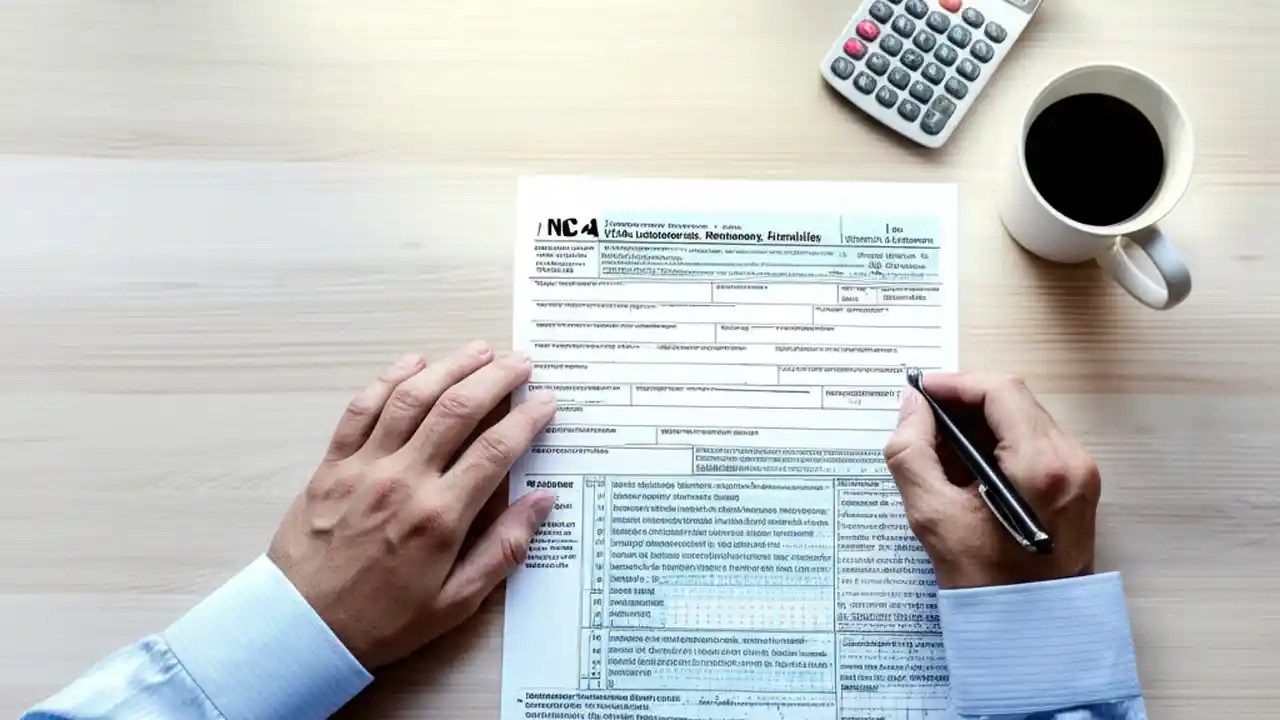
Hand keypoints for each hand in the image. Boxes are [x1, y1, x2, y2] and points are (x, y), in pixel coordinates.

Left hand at [267, 343, 556, 668]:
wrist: (300, 628)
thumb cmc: (381, 622)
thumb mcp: (455, 602)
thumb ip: (503, 549)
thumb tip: (542, 502)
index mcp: (440, 516)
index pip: (496, 449)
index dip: (527, 418)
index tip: (546, 401)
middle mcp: (404, 481)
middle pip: (458, 409)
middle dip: (496, 378)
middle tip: (521, 362)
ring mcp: (364, 468)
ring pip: (413, 398)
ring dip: (450, 367)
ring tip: (478, 351)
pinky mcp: (332, 466)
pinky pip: (363, 409)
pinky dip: (390, 380)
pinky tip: (413, 364)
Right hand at [883, 373, 1099, 589]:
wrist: (1033, 632)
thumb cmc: (987, 584)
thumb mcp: (933, 517)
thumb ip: (912, 453)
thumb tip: (911, 409)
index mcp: (1041, 465)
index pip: (1000, 391)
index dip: (955, 384)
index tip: (921, 391)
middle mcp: (1071, 462)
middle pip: (1014, 403)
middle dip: (964, 404)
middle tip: (923, 419)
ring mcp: (1080, 476)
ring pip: (1024, 422)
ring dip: (979, 425)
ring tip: (939, 449)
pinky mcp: (1078, 489)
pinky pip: (1034, 446)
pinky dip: (997, 446)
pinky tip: (966, 469)